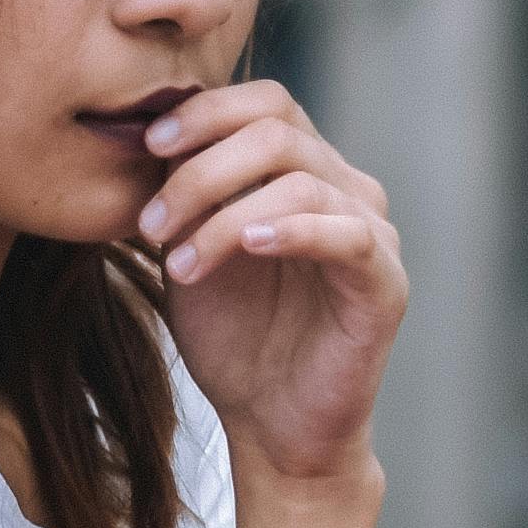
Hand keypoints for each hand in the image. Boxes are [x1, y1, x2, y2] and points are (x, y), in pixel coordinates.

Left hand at [138, 81, 406, 488]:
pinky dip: (292, 230)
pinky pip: (348, 234)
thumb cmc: (234, 338)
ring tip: (178, 264)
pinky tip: (249, 248)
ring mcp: (371, 230)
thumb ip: (183, 191)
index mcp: (303, 170)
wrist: (271, 425)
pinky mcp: (385, 282)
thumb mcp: (191, 249)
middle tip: (151, 224)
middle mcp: (345, 187)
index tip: (147, 147)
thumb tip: (142, 132)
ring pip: (301, 178)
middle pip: (277, 130)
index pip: (266, 101)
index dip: (205, 112)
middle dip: (200, 170)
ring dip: (224, 215)